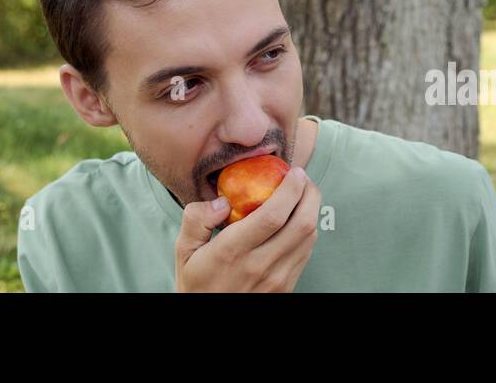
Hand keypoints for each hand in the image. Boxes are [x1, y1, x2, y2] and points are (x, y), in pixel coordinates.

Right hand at [174, 166, 320, 291]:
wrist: (209, 323)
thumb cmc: (197, 283)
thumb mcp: (184, 251)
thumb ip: (196, 220)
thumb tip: (222, 201)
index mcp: (232, 252)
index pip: (273, 215)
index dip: (291, 189)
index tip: (294, 172)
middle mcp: (260, 265)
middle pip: (302, 223)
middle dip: (310, 194)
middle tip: (303, 179)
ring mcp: (277, 278)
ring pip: (309, 238)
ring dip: (312, 211)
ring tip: (302, 195)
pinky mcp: (287, 286)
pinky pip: (306, 252)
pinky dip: (307, 231)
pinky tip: (297, 220)